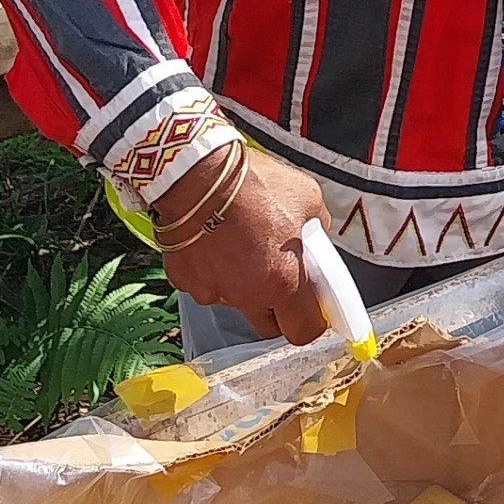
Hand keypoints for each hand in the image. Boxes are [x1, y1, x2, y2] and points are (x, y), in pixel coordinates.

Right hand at [155, 144, 331, 344]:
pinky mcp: (186, 280)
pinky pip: (206, 283)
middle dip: (277, 307)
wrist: (199, 173)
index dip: (311, 320)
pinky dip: (213, 270)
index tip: (313, 305)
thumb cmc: (251, 184)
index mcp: (283, 282)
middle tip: (279, 274)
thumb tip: (316, 234)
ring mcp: (212, 291)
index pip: (305, 331)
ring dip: (242, 284)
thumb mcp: (307, 196)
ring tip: (243, 245)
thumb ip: (317, 225)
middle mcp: (247, 296)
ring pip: (235, 302)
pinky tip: (217, 240)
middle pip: (268, 325)